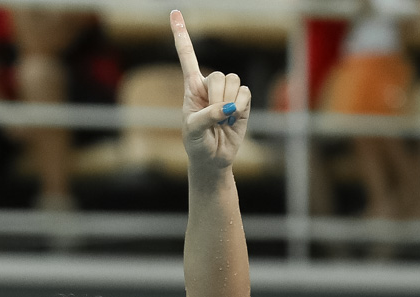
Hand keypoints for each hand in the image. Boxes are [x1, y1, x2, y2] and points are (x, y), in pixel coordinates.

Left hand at [170, 10, 251, 172]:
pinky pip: (245, 92)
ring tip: (223, 118)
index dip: (182, 35)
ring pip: (233, 80)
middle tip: (213, 116)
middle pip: (218, 75)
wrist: (213, 159)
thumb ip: (206, 116)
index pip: (187, 57)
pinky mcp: (242, 101)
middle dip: (216, 97)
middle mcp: (210, 86)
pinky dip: (240, 106)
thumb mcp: (193, 131)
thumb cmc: (197, 144)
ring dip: (228, 102)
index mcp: (192, 88)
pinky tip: (234, 117)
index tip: (174, 13)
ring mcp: (227, 92)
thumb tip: (226, 107)